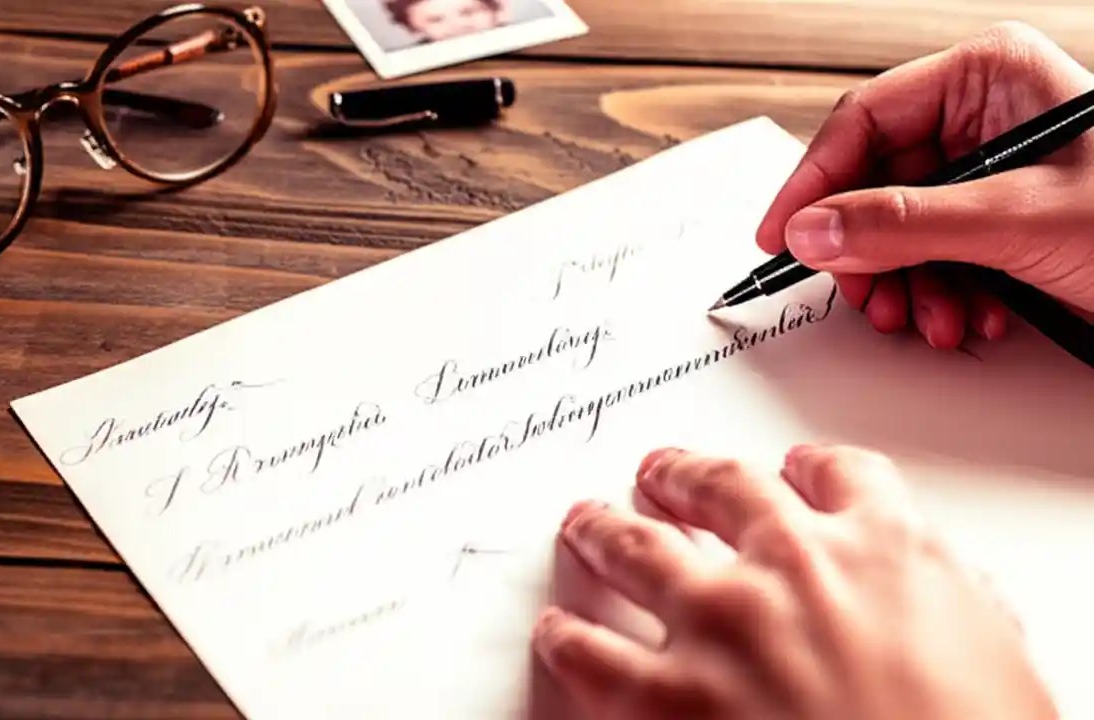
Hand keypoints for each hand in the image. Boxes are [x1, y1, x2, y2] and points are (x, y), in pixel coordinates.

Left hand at [531, 445, 1055, 719]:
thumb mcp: (996, 657)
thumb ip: (952, 603)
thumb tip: (945, 591)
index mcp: (882, 548)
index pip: (843, 475)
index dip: (813, 467)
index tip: (797, 468)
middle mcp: (790, 565)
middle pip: (721, 487)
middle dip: (683, 474)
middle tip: (661, 472)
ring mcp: (719, 624)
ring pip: (637, 548)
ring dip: (604, 530)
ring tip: (586, 522)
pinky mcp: (664, 697)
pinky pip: (592, 652)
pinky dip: (567, 638)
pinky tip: (557, 631)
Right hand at [756, 22, 1093, 348]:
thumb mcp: (1019, 219)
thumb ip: (903, 224)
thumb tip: (812, 230)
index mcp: (990, 77)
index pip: (864, 121)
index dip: (814, 183)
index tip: (783, 235)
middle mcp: (983, 117)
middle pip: (873, 181)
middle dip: (869, 252)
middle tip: (866, 296)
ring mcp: (988, 171)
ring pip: (895, 227)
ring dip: (904, 285)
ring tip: (929, 319)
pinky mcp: (996, 220)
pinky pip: (930, 254)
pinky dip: (936, 295)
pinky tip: (965, 318)